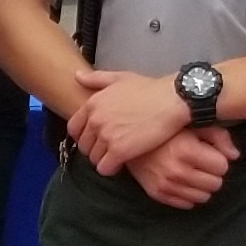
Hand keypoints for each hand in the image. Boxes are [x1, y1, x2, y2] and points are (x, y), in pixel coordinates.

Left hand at [69, 67, 192, 174]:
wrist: (172, 100)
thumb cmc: (151, 89)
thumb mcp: (121, 78)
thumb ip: (96, 79)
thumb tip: (77, 75)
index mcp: (93, 103)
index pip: (73, 128)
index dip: (84, 136)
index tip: (95, 139)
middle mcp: (95, 120)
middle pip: (84, 146)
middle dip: (94, 149)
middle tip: (109, 149)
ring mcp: (106, 136)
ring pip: (94, 159)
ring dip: (104, 160)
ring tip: (117, 157)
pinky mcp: (119, 151)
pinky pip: (105, 168)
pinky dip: (111, 169)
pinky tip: (122, 164)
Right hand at [129, 126, 235, 208]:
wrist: (130, 138)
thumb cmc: (167, 129)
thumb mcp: (195, 124)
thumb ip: (219, 137)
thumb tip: (235, 156)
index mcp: (187, 150)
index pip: (222, 167)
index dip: (219, 160)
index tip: (211, 154)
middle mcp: (177, 170)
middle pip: (215, 184)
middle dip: (213, 174)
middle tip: (203, 164)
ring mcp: (166, 184)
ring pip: (204, 197)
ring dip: (203, 186)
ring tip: (194, 173)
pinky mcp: (157, 193)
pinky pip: (187, 204)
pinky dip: (190, 195)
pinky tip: (184, 182)